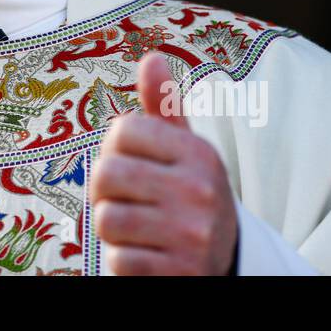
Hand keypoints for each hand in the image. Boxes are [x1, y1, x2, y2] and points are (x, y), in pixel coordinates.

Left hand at [88, 51, 237, 274]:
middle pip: (106, 175)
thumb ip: (164, 107)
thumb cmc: (190, 195)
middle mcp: (200, 190)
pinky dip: (124, 262)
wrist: (226, 263)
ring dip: (111, 230)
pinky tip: (146, 256)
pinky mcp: (181, 272)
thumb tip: (152, 57)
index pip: (122, 132)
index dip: (112, 149)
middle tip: (121, 200)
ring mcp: (192, 234)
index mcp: (198, 153)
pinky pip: (119, 261)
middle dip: (103, 192)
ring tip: (135, 230)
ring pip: (107, 220)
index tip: (128, 164)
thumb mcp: (184, 151)